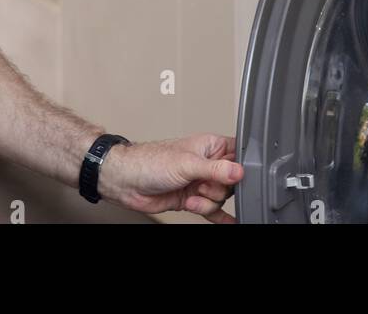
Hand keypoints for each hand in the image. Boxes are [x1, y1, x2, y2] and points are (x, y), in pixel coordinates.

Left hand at [97, 134, 242, 223]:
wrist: (128, 181)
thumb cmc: (151, 161)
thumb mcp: (187, 163)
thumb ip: (215, 169)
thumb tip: (239, 172)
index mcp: (209, 146)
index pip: (238, 154)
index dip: (239, 166)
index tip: (235, 176)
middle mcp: (207, 164)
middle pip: (231, 182)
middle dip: (217, 188)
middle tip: (201, 185)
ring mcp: (200, 182)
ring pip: (220, 198)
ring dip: (207, 202)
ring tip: (191, 197)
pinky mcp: (193, 199)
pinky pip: (214, 210)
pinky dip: (222, 217)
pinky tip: (232, 221)